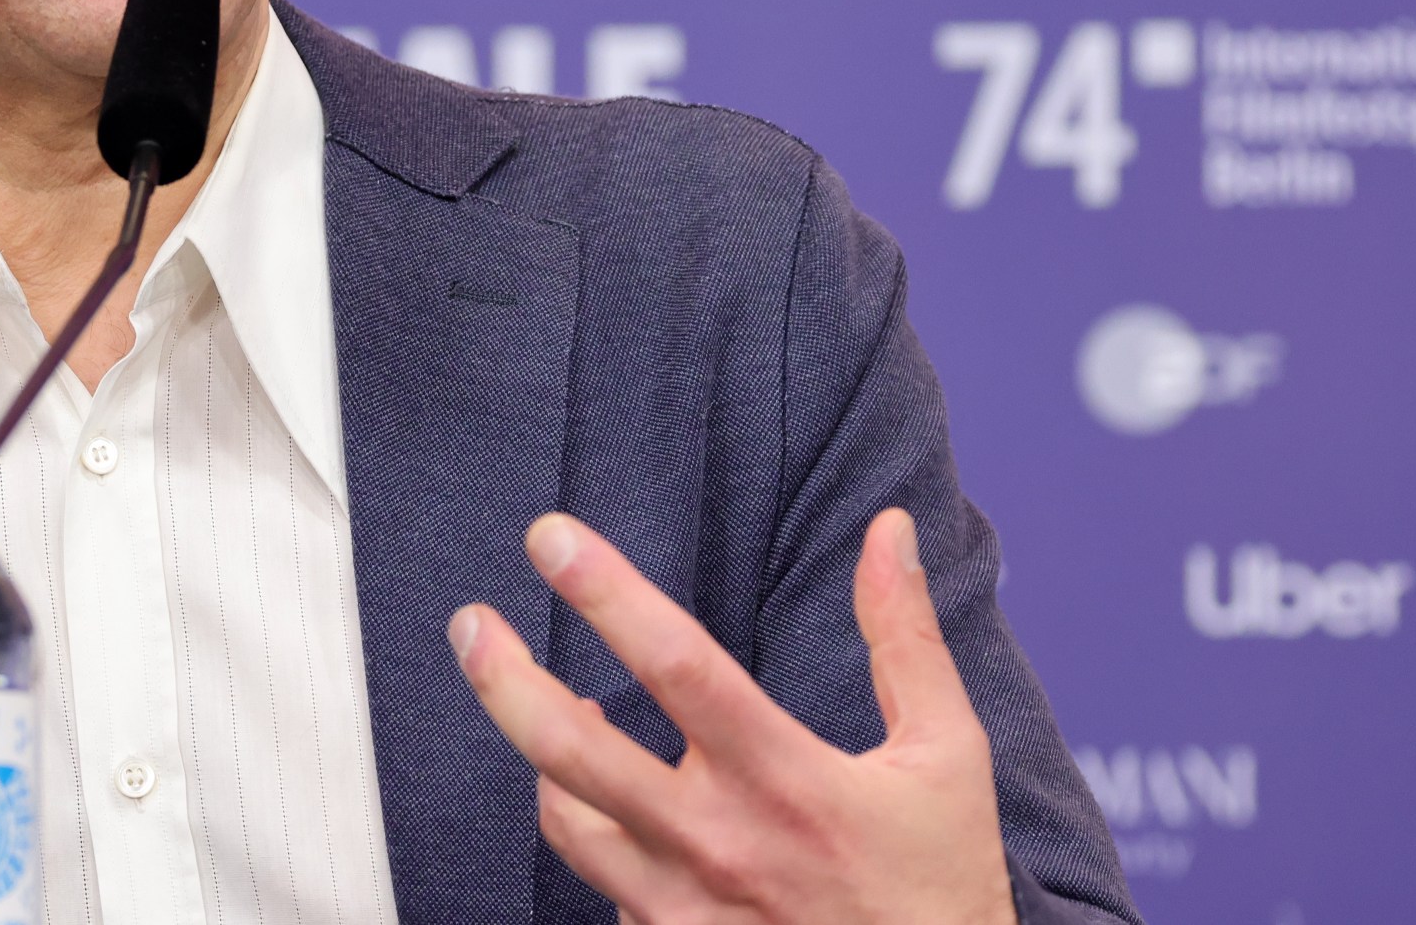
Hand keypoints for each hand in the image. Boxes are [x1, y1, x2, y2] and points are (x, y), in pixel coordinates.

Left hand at [449, 509, 1010, 924]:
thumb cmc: (942, 886)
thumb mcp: (946, 756)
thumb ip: (904, 639)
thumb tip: (886, 529)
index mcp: (785, 779)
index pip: (675, 664)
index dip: (604, 591)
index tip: (550, 536)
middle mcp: (717, 843)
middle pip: (571, 749)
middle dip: (503, 676)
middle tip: (469, 624)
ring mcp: (681, 907)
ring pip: (565, 818)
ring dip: (545, 756)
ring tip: (547, 705)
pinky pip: (601, 882)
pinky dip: (597, 833)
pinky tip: (612, 806)